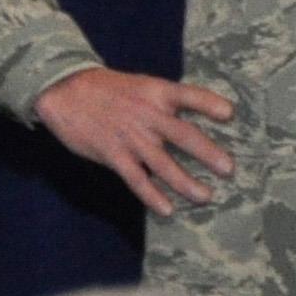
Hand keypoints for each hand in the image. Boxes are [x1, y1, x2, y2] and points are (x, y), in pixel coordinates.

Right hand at [34, 66, 236, 218]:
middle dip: (208, 153)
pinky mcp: (114, 155)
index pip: (190, 95)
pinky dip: (152, 196)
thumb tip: (189, 119)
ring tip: (205, 197)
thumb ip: (163, 103)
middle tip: (229, 169)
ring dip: (186, 182)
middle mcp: (149, 115)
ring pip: (164, 164)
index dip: (210, 104)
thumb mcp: (140, 85)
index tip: (230, 114)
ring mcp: (132, 137)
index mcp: (157, 93)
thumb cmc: (107, 88)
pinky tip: (167, 210)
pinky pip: (137, 180)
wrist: (65, 90)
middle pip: (185, 135)